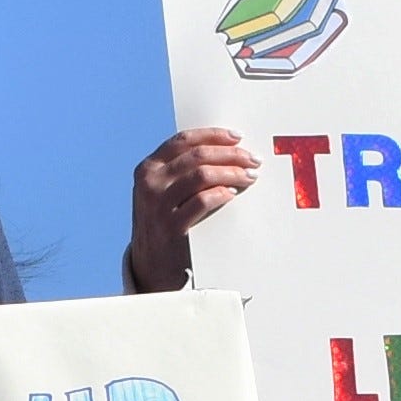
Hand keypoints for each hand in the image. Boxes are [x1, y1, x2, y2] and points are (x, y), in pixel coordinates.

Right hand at [123, 124, 261, 291]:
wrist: (150, 264)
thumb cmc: (164, 222)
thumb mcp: (162, 191)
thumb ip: (181, 171)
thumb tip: (225, 150)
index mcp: (148, 168)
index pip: (184, 141)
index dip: (213, 135)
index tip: (237, 137)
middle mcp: (150, 182)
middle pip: (198, 156)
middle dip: (230, 155)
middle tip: (252, 160)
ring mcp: (158, 204)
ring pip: (202, 175)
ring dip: (231, 173)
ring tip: (248, 177)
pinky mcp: (170, 226)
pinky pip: (202, 201)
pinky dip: (221, 194)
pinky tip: (232, 194)